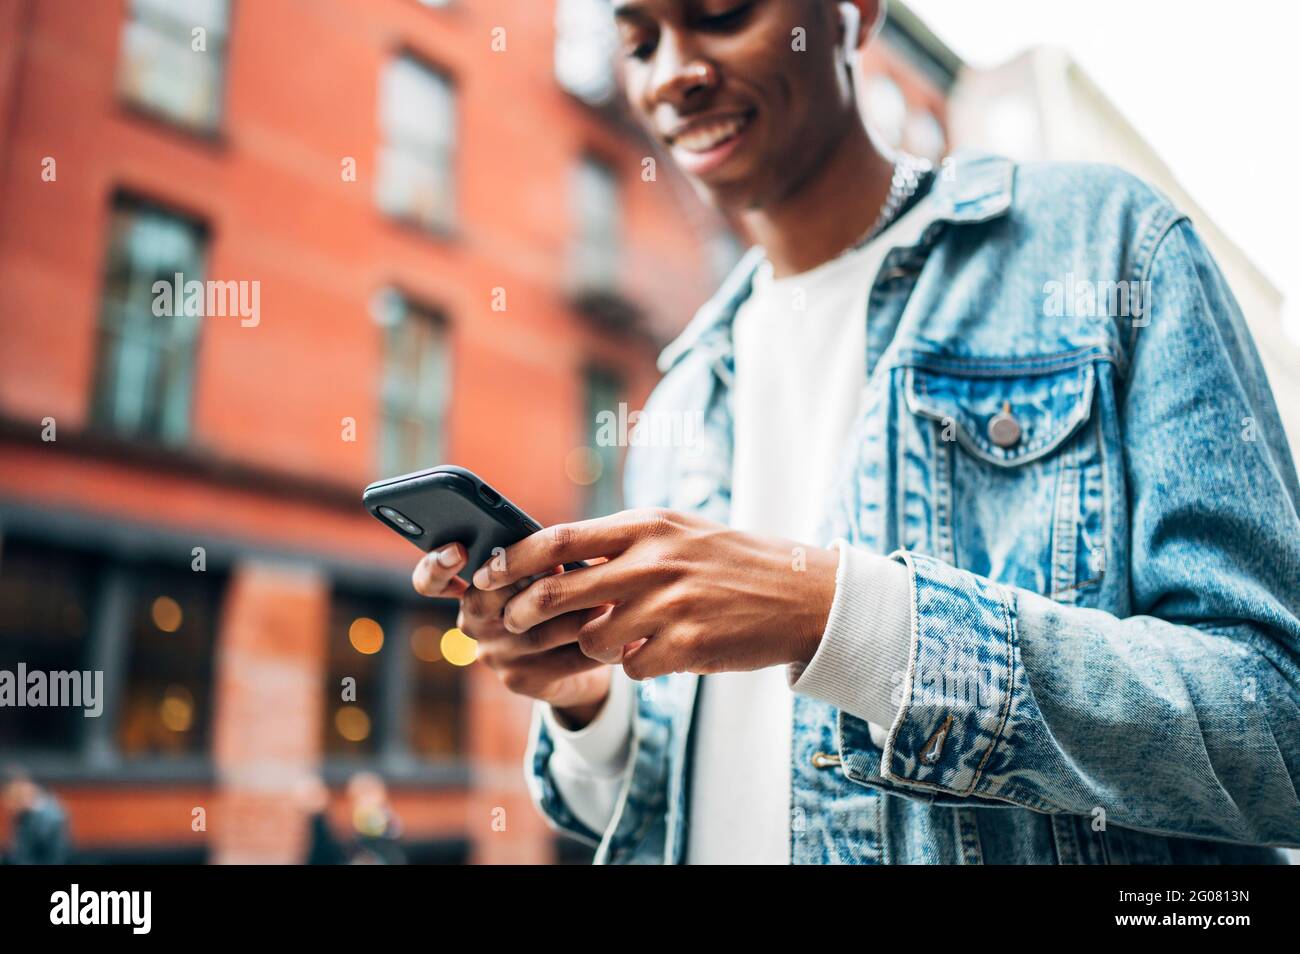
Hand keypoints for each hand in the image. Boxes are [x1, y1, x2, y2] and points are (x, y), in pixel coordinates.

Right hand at [412, 543, 612, 720]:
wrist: (582, 658)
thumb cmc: (562, 599)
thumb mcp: (546, 574)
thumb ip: (537, 561)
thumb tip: (556, 552)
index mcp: (471, 589)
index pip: (431, 581)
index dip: (437, 566)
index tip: (457, 550)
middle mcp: (474, 624)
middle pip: (487, 601)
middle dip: (527, 581)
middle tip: (561, 566)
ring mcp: (494, 655)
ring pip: (534, 631)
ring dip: (577, 612)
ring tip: (610, 594)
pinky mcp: (521, 681)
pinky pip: (560, 659)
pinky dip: (594, 642)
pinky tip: (619, 631)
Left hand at [470, 508, 838, 679]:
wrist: (801, 594)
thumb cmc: (731, 562)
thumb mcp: (677, 533)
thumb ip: (621, 542)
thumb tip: (553, 557)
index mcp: (647, 525)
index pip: (559, 538)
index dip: (514, 558)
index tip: (486, 571)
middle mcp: (655, 561)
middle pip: (559, 591)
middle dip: (524, 612)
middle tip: (512, 622)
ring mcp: (670, 605)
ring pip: (591, 638)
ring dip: (593, 645)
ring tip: (620, 636)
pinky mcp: (687, 646)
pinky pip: (631, 667)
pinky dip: (635, 665)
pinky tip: (661, 652)